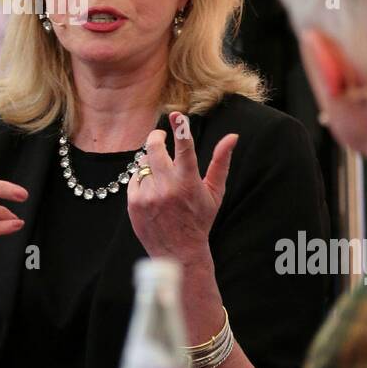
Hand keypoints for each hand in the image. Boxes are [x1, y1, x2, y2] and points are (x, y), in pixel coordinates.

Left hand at [127, 111, 237, 262]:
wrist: (178, 252)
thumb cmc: (200, 219)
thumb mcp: (215, 192)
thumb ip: (221, 162)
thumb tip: (232, 136)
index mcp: (188, 182)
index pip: (184, 148)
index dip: (179, 128)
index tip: (175, 115)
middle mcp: (167, 187)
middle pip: (154, 147)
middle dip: (157, 138)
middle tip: (160, 138)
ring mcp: (148, 195)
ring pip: (143, 162)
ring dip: (151, 163)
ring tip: (161, 177)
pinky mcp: (134, 203)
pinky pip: (134, 179)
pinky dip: (142, 180)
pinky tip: (152, 192)